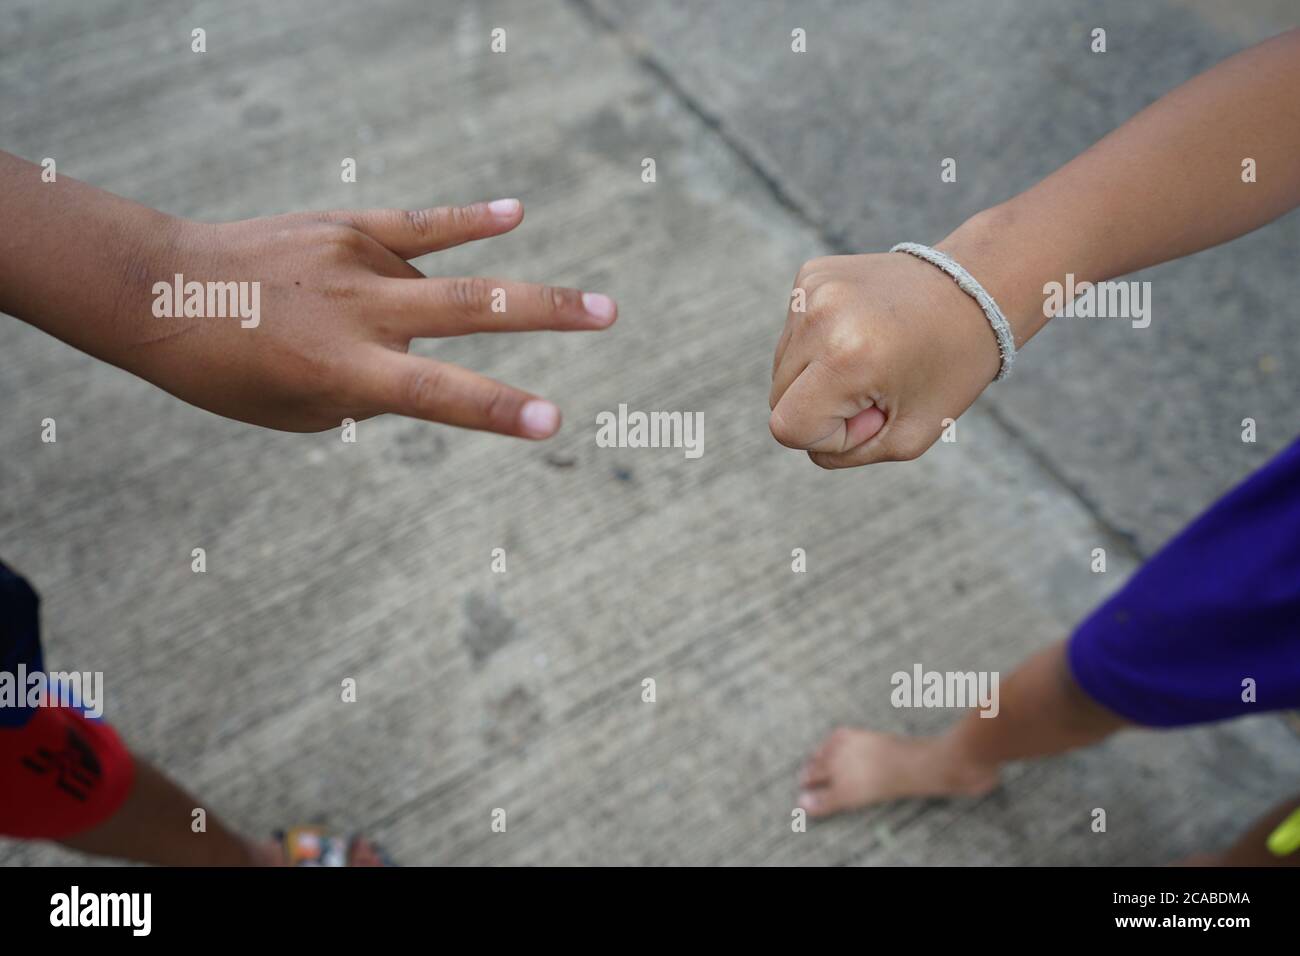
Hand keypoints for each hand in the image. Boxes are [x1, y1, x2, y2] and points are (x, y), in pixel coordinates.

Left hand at [117, 200, 616, 435]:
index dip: (498, 408)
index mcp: (343, 368)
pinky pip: (418, 224)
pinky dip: (469, 220)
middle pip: (470, 309)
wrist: (161, 290)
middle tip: (611, 313)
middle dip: (546, 314)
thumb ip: (372, 391)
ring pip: (447, 280)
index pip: (437, 392)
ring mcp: (355, 261)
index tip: (554, 420)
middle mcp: (359, 310)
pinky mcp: (345, 227)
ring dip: (515, 296)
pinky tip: (517, 211)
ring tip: (582, 308)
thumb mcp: (300, 409)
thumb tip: (425, 358)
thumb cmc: (229, 371)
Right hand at [768, 251, 1001, 467]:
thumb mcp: (908, 438)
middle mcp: (821, 317)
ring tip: (869, 357)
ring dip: (818, 376)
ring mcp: (811, 289)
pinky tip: (859, 332)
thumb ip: (844, 453)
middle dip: (820, 408)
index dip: (828, 437)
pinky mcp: (809, 274)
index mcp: (847, 358)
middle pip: (777, 399)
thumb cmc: (949, 370)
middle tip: (876, 387)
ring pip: (781, 367)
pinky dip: (818, 344)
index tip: (873, 415)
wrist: (976, 290)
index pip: (787, 428)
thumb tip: (800, 429)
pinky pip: (792, 335)